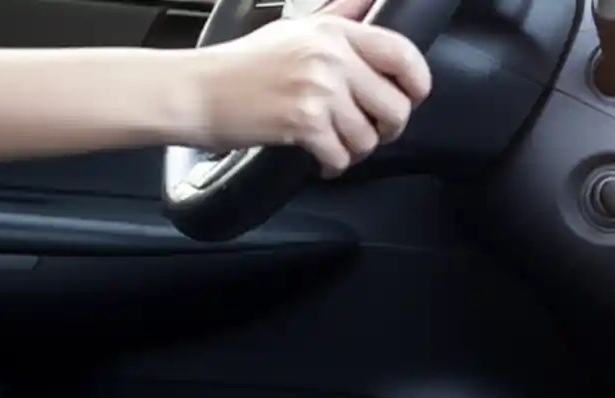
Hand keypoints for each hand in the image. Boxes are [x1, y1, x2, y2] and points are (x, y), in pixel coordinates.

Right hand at [192, 0, 431, 176]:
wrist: (196, 91)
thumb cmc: (242, 65)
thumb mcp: (295, 30)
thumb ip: (339, 20)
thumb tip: (369, 1)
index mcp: (334, 32)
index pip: (403, 54)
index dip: (418, 84)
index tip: (412, 97)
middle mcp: (331, 56)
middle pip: (395, 106)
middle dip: (387, 129)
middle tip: (369, 132)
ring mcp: (318, 89)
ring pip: (369, 138)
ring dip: (355, 150)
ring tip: (335, 143)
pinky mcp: (304, 122)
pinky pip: (342, 156)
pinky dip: (333, 165)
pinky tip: (320, 158)